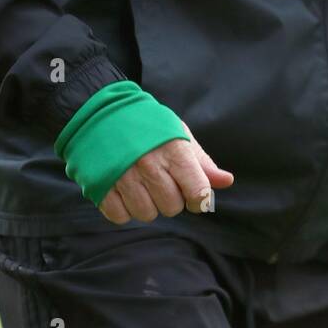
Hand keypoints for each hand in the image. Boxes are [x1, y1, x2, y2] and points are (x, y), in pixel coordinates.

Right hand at [98, 119, 233, 223]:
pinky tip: (123, 189)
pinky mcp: (101, 186)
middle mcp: (149, 164)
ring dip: (147, 204)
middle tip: (160, 179)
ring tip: (141, 182)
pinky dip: (124, 208)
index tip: (191, 191)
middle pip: (172, 208)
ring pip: (146, 214)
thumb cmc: (148, 124)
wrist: (103, 110)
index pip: (198, 193)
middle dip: (170, 198)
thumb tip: (227, 181)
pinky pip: (120, 216)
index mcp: (173, 150)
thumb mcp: (178, 134)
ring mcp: (123, 176)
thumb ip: (202, 161)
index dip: (198, 198)